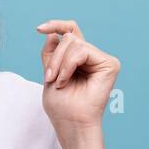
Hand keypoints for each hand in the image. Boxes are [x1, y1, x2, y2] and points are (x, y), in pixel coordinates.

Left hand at [35, 20, 119, 138]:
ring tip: (58, 82)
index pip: (71, 32)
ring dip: (59, 64)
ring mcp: (102, 60)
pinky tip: (66, 81)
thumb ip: (52, 53)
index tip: (39, 29)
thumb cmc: (61, 106)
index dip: (56, 25)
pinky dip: (68, 65)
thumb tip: (54, 33)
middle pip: (69, 37)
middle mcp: (92, 57)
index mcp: (79, 59)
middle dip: (54, 57)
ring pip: (74, 43)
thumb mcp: (49, 74)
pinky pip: (82, 51)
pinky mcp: (109, 64)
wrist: (71, 124)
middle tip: (49, 78)